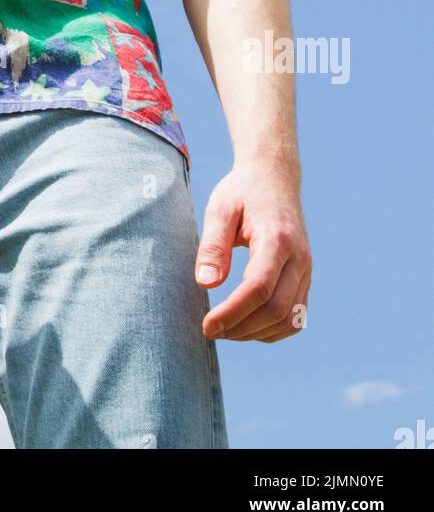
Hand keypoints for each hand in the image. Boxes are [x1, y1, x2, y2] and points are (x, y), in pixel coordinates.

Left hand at [194, 161, 311, 343]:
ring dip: (255, 333)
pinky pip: (295, 317)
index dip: (232, 313)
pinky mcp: (306, 279)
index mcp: (277, 238)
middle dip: (241, 328)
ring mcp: (307, 271)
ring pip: (288, 319)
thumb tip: (206, 285)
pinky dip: (272, 330)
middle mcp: (299, 258)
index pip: (259, 287)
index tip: (207, 326)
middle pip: (276, 309)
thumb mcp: (220, 209)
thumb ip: (213, 246)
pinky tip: (246, 326)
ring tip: (225, 330)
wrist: (275, 178)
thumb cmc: (243, 191)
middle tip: (210, 330)